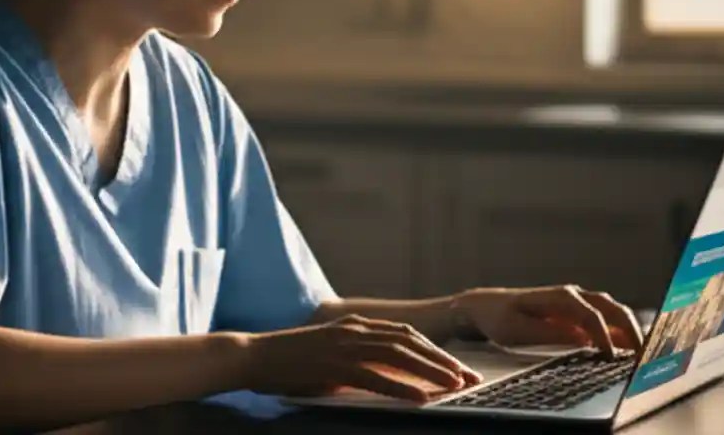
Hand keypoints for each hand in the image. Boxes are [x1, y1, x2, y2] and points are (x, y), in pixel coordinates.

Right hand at [240, 314, 482, 401]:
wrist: (254, 356)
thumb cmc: (291, 361)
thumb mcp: (332, 357)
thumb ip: (360, 362)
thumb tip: (392, 379)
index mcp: (355, 325)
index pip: (405, 334)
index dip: (435, 350)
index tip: (458, 367)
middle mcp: (355, 329)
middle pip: (410, 342)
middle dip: (442, 360)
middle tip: (469, 378)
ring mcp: (344, 345)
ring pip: (399, 355)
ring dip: (430, 371)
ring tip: (454, 387)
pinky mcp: (334, 364)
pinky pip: (375, 376)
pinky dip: (401, 387)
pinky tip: (420, 399)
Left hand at [455, 285, 643, 357]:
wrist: (486, 307)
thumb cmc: (499, 318)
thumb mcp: (518, 330)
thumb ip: (550, 334)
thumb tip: (582, 339)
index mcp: (558, 297)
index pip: (590, 314)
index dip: (603, 335)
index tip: (610, 356)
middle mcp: (572, 295)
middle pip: (610, 307)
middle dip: (630, 328)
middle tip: (644, 352)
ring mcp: (575, 302)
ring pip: (611, 310)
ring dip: (628, 328)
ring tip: (644, 350)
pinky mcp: (575, 313)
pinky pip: (603, 319)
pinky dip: (619, 331)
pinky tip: (629, 347)